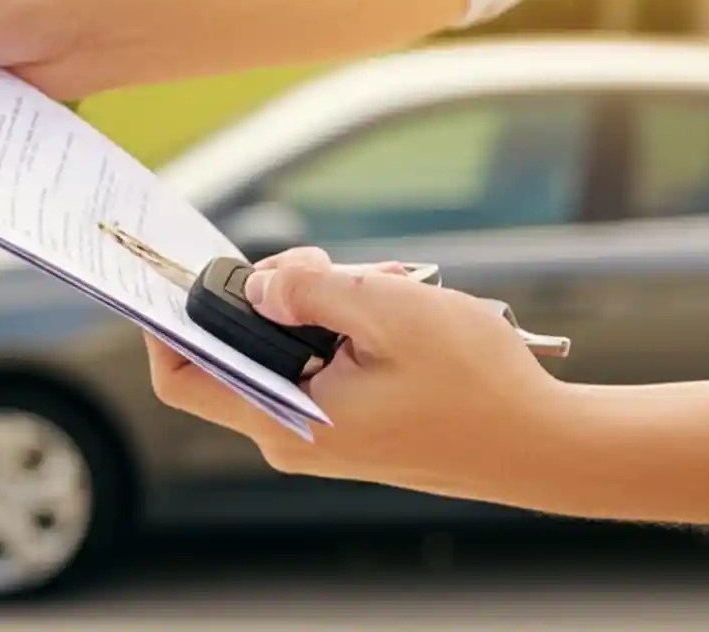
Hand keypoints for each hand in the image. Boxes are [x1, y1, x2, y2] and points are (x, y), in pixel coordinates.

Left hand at [147, 248, 582, 508]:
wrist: (541, 445)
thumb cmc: (475, 384)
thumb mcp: (388, 311)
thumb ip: (310, 288)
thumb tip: (260, 283)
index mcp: (286, 419)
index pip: (183, 379)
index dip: (167, 323)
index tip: (181, 272)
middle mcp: (293, 436)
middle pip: (238, 352)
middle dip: (269, 296)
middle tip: (324, 264)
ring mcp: (323, 437)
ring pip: (284, 354)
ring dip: (316, 307)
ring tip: (376, 287)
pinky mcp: (351, 429)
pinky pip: (318, 368)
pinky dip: (339, 332)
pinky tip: (387, 313)